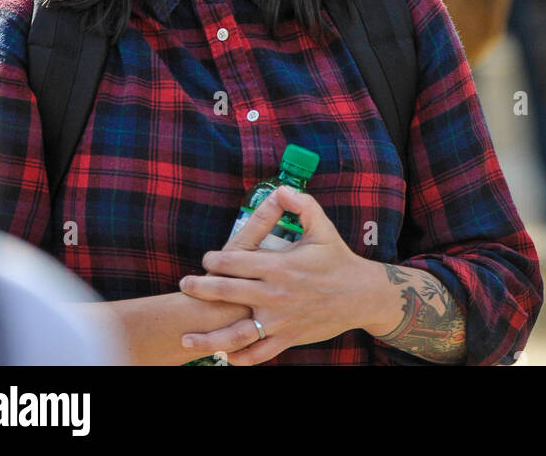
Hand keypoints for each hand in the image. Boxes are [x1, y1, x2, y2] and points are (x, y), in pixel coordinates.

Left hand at [177, 185, 378, 364]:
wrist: (360, 295)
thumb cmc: (338, 258)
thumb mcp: (321, 225)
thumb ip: (301, 203)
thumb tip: (280, 189)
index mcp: (279, 266)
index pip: (236, 263)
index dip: (215, 261)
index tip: (205, 260)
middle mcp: (275, 295)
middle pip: (228, 294)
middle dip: (202, 289)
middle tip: (184, 286)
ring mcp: (280, 321)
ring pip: (238, 334)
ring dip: (209, 337)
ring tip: (186, 338)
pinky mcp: (288, 338)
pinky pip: (260, 353)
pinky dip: (240, 357)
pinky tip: (225, 356)